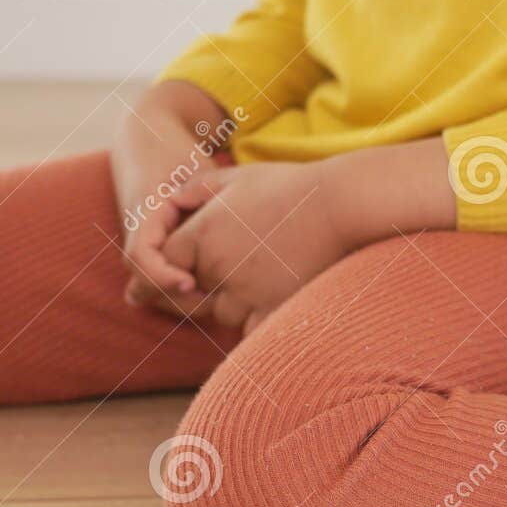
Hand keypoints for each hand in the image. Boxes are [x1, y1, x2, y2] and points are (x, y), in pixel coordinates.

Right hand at [111, 80, 231, 298]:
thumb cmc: (176, 153)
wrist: (147, 141)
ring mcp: (141, 248)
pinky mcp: (152, 255)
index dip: (162, 277)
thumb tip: (233, 225)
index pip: (139, 256)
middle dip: (178, 300)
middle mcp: (136, 236)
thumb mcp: (195, 170)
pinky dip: (179, 296)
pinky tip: (211, 298)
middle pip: (144, 286)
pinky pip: (157, 285)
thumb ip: (209, 196)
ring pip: (148, 292)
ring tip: (220, 304)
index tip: (191, 282)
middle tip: (219, 303)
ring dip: (180, 303)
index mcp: (144, 214)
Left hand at [128, 161, 351, 333]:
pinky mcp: (272, 307)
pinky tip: (276, 297)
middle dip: (212, 282)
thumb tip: (173, 199)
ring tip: (265, 276)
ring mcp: (244, 290)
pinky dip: (259, 320)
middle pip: (196, 290)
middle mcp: (217, 266)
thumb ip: (197, 188)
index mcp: (202, 234)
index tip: (210, 252)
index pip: (170, 261)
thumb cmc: (289, 186)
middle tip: (243, 262)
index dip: (185, 260)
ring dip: (237, 304)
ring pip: (223, 314)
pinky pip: (251, 329)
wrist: (337, 204)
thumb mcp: (237, 177)